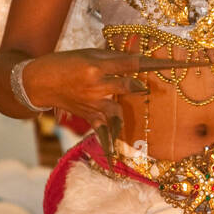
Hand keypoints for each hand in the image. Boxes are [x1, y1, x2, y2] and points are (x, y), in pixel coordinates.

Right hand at [23, 48, 177, 158]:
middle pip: (127, 86)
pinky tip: (116, 160)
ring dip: (131, 110)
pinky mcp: (89, 116)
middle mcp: (96, 86)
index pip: (130, 63)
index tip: (175, 63)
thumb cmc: (63, 63)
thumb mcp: (87, 53)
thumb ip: (112, 57)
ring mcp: (92, 104)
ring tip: (142, 109)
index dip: (153, 63)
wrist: (38, 82)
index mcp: (95, 66)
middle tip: (159, 84)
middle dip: (142, 86)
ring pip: (119, 110)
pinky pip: (104, 131)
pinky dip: (111, 144)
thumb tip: (136, 59)